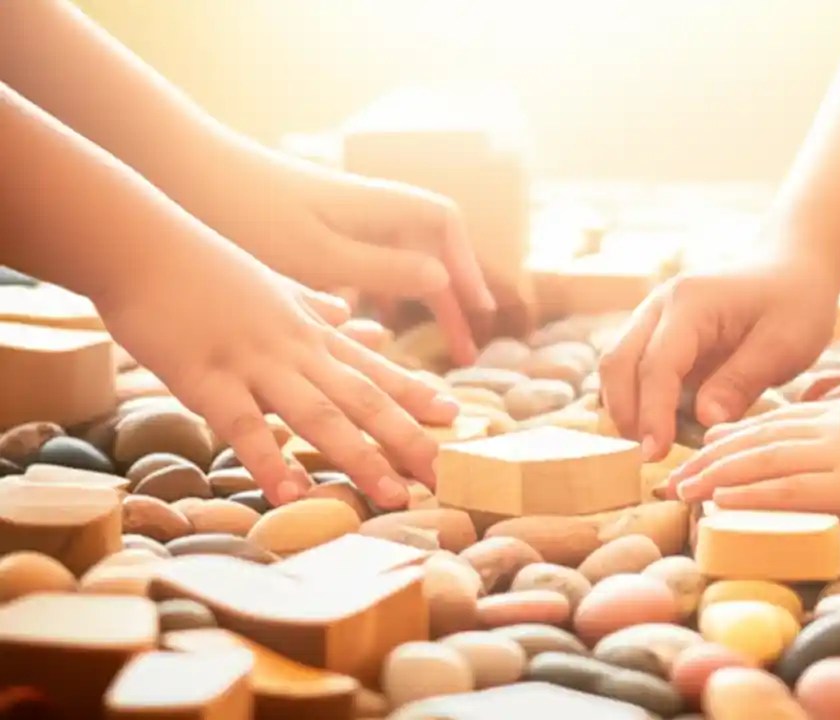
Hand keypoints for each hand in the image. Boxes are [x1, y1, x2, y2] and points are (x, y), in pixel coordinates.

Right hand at [99, 236, 456, 507]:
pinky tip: (291, 493)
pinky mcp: (207, 378)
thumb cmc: (206, 269)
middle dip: (408, 439)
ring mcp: (255, 363)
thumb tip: (355, 315)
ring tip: (395, 495)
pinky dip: (268, 460)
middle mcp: (296, 349)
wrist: (145, 245)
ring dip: (361, 457)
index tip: (456, 417)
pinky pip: (243, 426)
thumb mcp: (275, 285)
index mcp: (310, 332)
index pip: (375, 367)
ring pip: (319, 414)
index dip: (417, 394)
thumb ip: (317, 307)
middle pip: (364, 398)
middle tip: (446, 474)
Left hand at [190, 147, 496, 364]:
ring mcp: (334, 221)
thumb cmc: (245, 212)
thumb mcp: (316, 252)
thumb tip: (441, 281)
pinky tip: (358, 330)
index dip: (467, 265)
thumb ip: (380, 268)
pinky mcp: (304, 235)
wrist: (176, 172)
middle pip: (425, 251)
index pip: (443, 224)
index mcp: (374, 208)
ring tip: (422, 350)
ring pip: (392, 262)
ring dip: (413, 305)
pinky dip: (369, 299)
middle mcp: (363, 211)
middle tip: (463, 354)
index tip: (479, 311)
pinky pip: (356, 268)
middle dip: (448, 303)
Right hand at [599, 251, 839, 460]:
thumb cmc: (794, 303)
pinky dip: (638, 400)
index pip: (656, 365)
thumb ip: (741, 381)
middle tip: (652, 457)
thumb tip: (704, 421)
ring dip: (628, 409)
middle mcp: (659, 306)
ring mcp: (652, 318)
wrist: (792, 268)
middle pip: (617, 364)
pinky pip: (631, 370)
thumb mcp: (784, 344)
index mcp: (690, 303)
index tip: (656, 455)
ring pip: (616, 367)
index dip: (652, 414)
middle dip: (627, 415)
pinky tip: (666, 426)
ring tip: (660, 445)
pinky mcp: (656, 335)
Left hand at [667, 396, 839, 530]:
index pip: (775, 423)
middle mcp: (833, 427)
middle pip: (757, 438)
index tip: (704, 450)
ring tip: (680, 491)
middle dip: (711, 458)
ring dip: (715, 477)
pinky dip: (750, 495)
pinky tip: (722, 503)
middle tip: (674, 476)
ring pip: (762, 460)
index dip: (733, 438)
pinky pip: (789, 487)